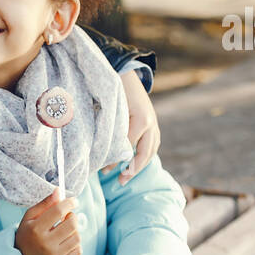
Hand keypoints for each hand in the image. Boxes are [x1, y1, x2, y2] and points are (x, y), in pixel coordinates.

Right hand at [14, 189, 80, 254]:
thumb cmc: (27, 234)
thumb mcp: (30, 217)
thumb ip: (45, 204)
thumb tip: (59, 191)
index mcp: (36, 229)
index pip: (58, 211)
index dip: (68, 203)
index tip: (73, 201)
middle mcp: (45, 244)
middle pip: (71, 224)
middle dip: (71, 217)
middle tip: (66, 217)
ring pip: (77, 237)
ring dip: (74, 231)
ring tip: (64, 231)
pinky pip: (79, 250)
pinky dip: (75, 244)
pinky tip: (65, 242)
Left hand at [103, 70, 160, 184]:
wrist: (125, 73)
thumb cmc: (114, 90)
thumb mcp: (110, 108)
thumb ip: (109, 128)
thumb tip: (99, 151)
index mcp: (141, 119)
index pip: (127, 146)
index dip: (115, 159)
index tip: (103, 170)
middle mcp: (151, 122)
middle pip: (144, 153)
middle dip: (132, 169)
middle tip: (120, 182)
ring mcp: (154, 123)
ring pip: (151, 150)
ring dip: (139, 165)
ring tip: (126, 177)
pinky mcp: (153, 123)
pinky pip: (152, 144)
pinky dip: (144, 156)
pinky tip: (134, 165)